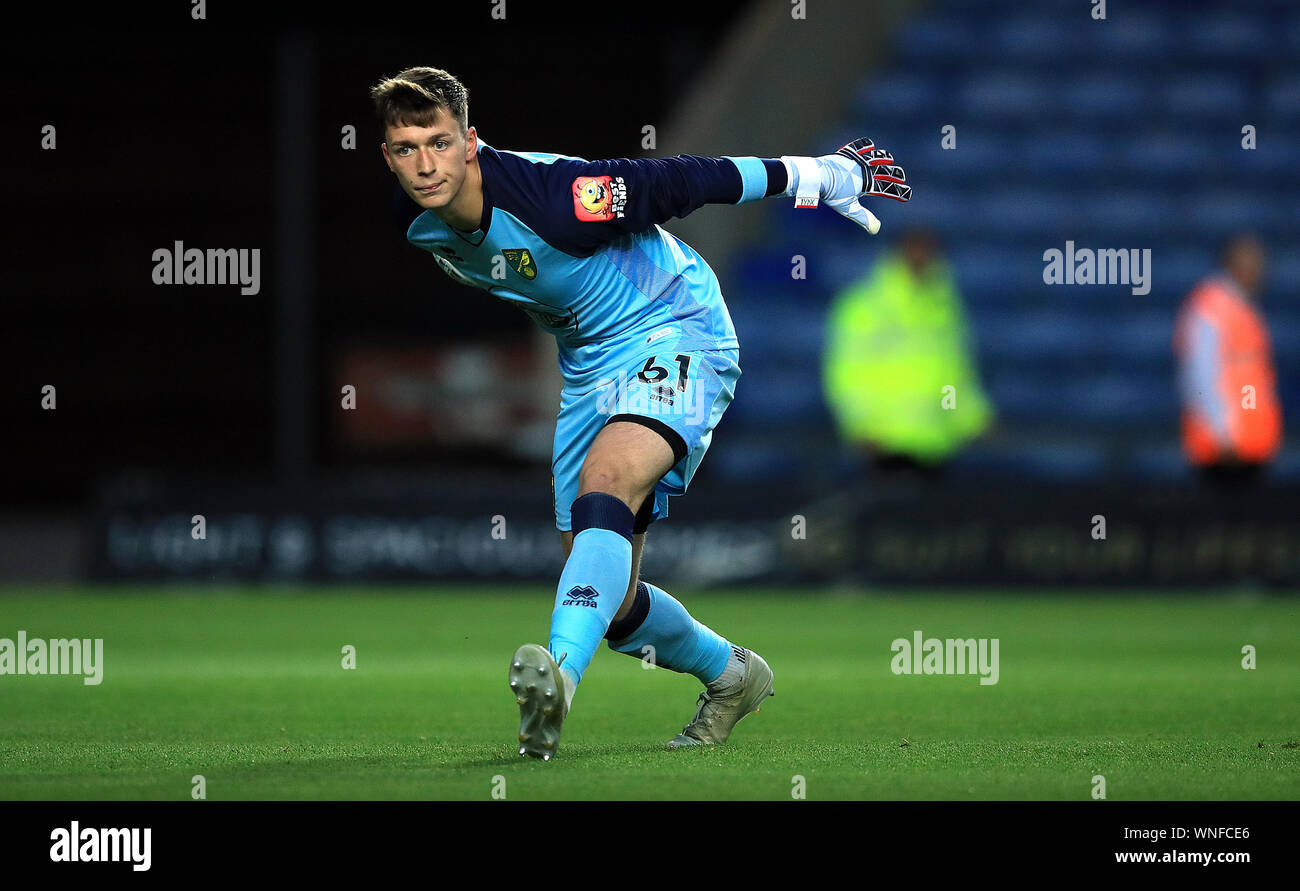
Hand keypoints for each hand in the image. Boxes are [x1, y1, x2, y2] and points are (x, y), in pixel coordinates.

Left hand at [783, 137, 910, 234]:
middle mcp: (865, 169)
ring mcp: (856, 160)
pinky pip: (859, 147)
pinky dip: (866, 146)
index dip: (899, 192)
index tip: (908, 195)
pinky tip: (870, 145)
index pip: (887, 188)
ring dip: (883, 158)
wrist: (817, 176)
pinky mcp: (845, 154)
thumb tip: (876, 230)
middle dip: (895, 175)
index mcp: (867, 183)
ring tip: (889, 158)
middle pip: (884, 171)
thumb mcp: (849, 209)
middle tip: (902, 177)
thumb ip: (864, 218)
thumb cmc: (832, 194)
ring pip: (874, 157)